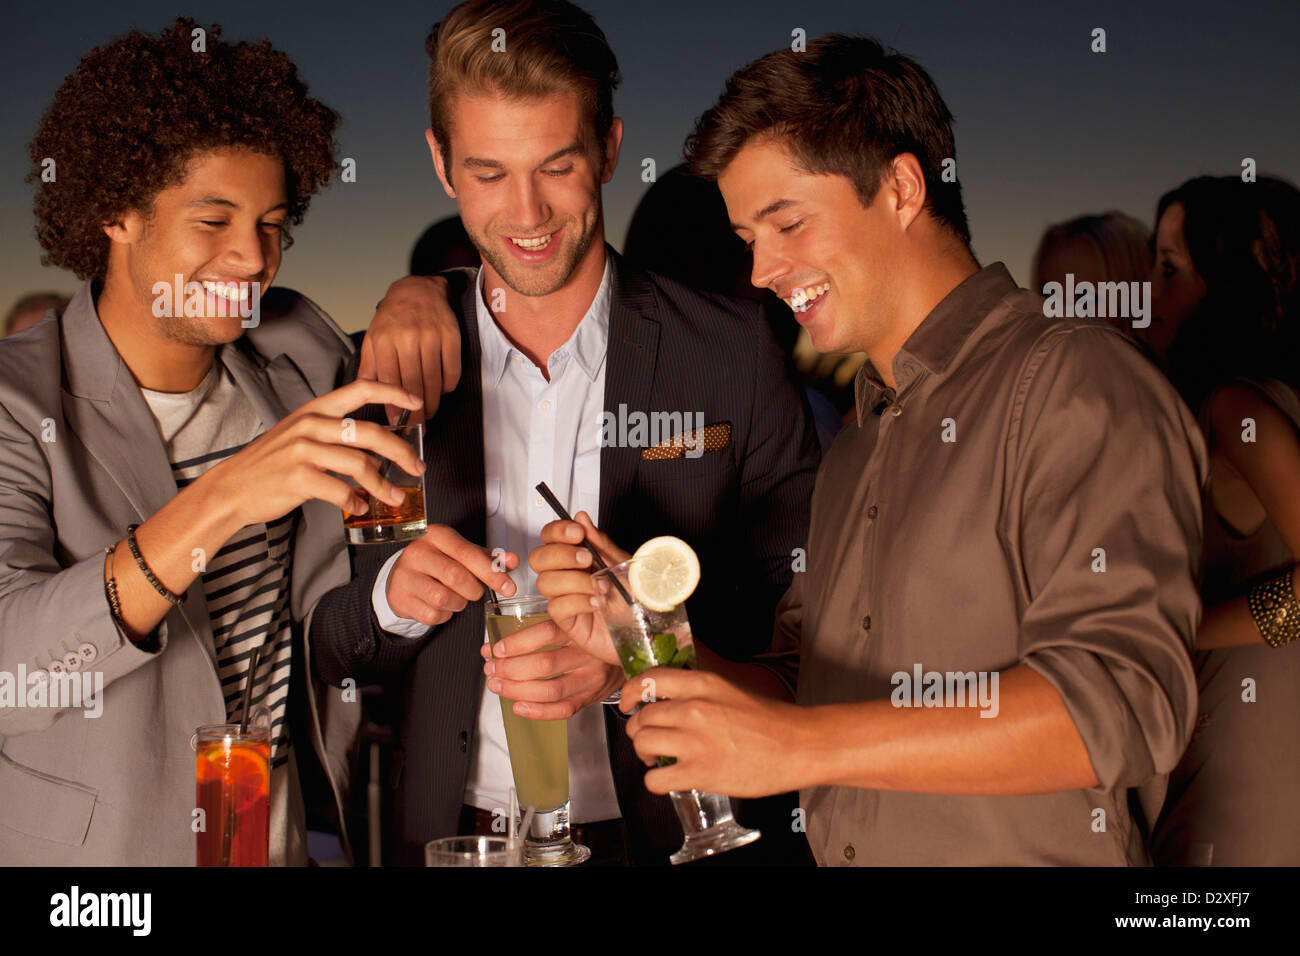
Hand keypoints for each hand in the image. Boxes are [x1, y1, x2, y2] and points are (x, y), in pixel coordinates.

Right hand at [201, 379, 423, 527]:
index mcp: (315, 409)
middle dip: (401, 451)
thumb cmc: (270, 463)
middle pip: (371, 432)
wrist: (231, 488)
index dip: (393, 391)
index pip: (361, 388)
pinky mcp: (298, 477)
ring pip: (360, 464)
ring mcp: (303, 450)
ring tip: (395, 498)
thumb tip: (377, 448)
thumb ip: (335, 432)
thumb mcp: (300, 434)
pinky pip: (340, 491)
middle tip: (418, 467)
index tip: (417, 401)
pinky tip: (358, 508)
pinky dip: (355, 503)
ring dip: (383, 486)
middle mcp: (311, 425)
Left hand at [359, 275, 462, 422]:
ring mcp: (431, 336)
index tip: (398, 424)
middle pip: (413, 385)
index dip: (394, 407)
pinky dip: (448, 386)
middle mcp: (408, 338)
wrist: (419, 289)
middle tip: (418, 427)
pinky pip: (452, 371)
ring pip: (434, 381)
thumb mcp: (373, 337)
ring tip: (430, 413)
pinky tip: (442, 391)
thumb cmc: (393, 317)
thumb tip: (366, 394)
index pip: (389, 382)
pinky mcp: (451, 336)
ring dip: (433, 402)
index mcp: (385, 340)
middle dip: (416, 412)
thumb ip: (369, 366)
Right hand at [387, 524, 518, 626]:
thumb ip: (489, 558)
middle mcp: (417, 552)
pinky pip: (432, 614)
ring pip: (443, 598)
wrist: (402, 577)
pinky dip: (444, 615)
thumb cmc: (439, 563)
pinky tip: (441, 605)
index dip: (491, 573)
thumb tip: (512, 561)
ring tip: (456, 597)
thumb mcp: (463, 554)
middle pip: (455, 576)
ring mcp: (405, 575)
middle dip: (474, 590)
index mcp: (437, 535)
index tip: (508, 588)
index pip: (468, 553)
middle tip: (475, 592)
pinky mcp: (399, 598)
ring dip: (458, 603)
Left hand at [481, 619, 623, 719]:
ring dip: (517, 690)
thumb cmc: (591, 640)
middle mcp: (587, 655)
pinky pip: (561, 709)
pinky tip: (518, 706)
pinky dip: (537, 711)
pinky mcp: (589, 698)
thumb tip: (498, 646)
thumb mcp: (574, 624)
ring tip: (498, 686)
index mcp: (580, 630)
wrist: (626, 658)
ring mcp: (589, 679)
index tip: (496, 649)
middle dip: (510, 668)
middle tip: (492, 668)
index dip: (517, 642)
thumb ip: (543, 629)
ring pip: (550, 689)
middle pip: (544, 664)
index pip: (546, 633)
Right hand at [531, 511, 629, 666]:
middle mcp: (567, 576)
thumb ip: (601, 543)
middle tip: (587, 560)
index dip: (557, 531)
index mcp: (578, 558)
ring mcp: (564, 599)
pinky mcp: (567, 623)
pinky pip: (556, 608)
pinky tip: (596, 603)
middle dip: (561, 554)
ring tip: (601, 587)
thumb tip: (581, 518)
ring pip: (545, 582)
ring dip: (575, 581)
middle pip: (538, 558)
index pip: (550, 537)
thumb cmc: (637, 598)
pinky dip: (577, 601)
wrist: (650, 630)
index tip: (576, 532)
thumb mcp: (624, 564)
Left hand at [619, 667, 806, 797]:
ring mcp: (695, 741)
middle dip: (639, 731)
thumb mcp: (730, 690)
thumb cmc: (771, 722)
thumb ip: (698, 692)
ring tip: (658, 759)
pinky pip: (654, 778)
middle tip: (650, 739)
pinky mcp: (699, 773)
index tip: (627, 703)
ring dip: (645, 754)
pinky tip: (670, 778)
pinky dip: (655, 780)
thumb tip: (669, 701)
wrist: (799, 746)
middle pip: (641, 717)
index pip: (648, 680)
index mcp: (702, 684)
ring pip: (642, 744)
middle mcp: (694, 709)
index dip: (630, 693)